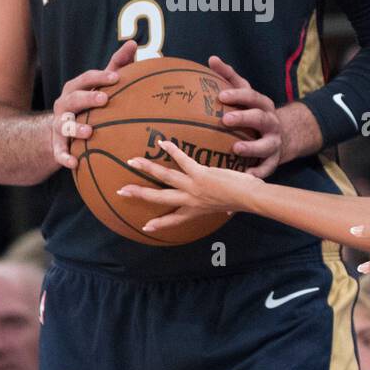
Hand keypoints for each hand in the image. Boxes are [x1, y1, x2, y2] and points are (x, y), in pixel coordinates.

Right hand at [50, 39, 137, 169]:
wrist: (59, 131)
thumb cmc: (88, 104)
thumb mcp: (100, 85)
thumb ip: (116, 66)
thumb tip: (133, 42)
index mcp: (76, 88)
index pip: (86, 78)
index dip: (100, 78)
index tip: (117, 79)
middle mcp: (64, 105)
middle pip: (73, 98)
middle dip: (88, 98)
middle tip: (104, 100)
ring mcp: (59, 124)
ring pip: (64, 125)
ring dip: (75, 128)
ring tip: (89, 131)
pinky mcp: (56, 144)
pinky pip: (58, 152)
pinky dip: (64, 157)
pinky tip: (74, 164)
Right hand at [118, 138, 261, 232]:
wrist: (249, 198)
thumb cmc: (243, 201)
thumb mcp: (227, 208)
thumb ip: (222, 208)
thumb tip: (228, 210)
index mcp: (195, 210)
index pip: (173, 220)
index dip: (159, 223)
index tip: (145, 227)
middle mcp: (190, 200)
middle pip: (159, 198)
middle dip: (139, 193)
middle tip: (121, 190)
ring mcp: (192, 187)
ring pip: (164, 178)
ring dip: (147, 168)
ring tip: (132, 161)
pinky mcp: (199, 174)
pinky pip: (182, 160)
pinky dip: (171, 150)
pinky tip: (161, 142)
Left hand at [207, 55, 281, 177]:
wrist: (283, 136)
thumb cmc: (254, 112)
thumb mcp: (245, 93)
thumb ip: (229, 76)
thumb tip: (212, 59)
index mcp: (263, 104)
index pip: (252, 96)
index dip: (238, 95)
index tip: (221, 95)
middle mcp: (271, 122)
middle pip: (260, 118)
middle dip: (244, 118)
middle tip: (225, 119)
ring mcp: (274, 142)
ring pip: (266, 145)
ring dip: (252, 147)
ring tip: (235, 148)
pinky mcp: (274, 161)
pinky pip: (267, 168)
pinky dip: (258, 172)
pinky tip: (244, 175)